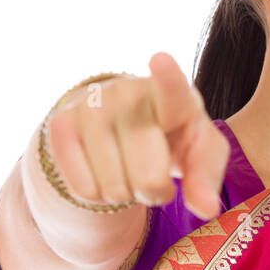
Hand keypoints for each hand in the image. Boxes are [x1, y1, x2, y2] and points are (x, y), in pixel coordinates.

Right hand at [44, 52, 230, 218]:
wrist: (129, 123)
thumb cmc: (176, 137)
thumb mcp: (202, 152)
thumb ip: (207, 178)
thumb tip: (206, 209)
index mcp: (175, 96)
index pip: (170, 88)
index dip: (166, 77)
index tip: (160, 60)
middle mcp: (129, 93)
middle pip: (147, 179)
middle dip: (156, 191)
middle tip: (158, 174)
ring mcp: (92, 107)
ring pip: (114, 189)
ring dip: (127, 194)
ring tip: (131, 168)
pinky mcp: (62, 124)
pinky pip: (84, 189)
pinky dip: (99, 195)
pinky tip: (106, 170)